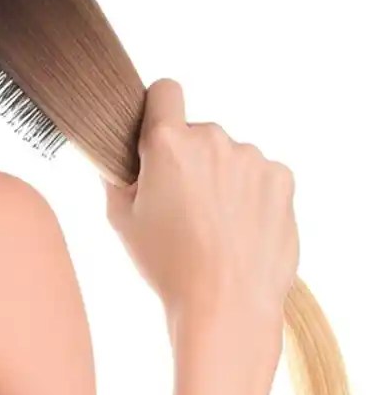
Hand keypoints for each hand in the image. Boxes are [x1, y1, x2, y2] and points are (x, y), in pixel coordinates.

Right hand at [102, 79, 297, 368]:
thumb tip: (112, 156)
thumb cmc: (168, 265)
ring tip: (211, 226)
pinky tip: (237, 228)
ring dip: (220, 178)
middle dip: (188, 158)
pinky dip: (248, 194)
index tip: (156, 134)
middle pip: (197, 133)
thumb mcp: (120, 220)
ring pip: (229, 156)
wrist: (227, 304)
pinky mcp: (282, 180)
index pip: (165, 90)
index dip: (157, 108)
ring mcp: (253, 159)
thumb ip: (115, 177)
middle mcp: (214, 140)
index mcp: (168, 144)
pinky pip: (259, 175)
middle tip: (178, 204)